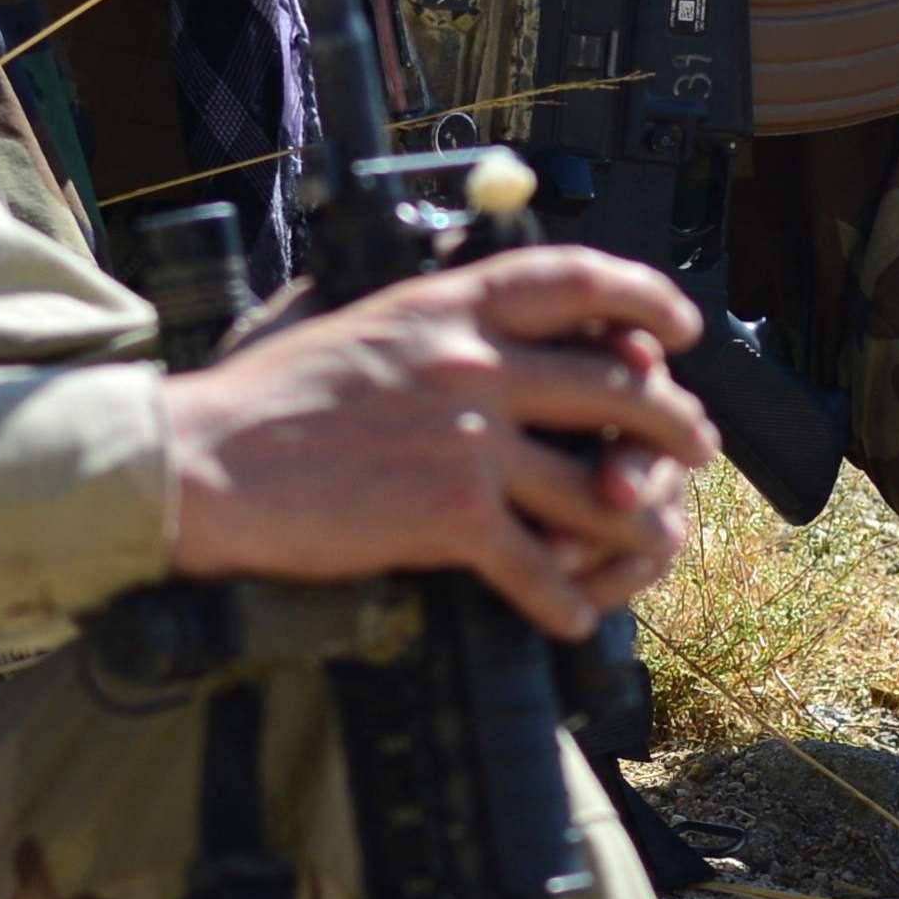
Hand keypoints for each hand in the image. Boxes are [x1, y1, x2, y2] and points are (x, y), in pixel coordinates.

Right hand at [159, 248, 712, 636]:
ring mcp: (467, 440)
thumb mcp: (357, 315)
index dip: (649, 298)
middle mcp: (473, 363)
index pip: (579, 279)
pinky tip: (570, 618)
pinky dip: (561, 599)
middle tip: (695, 447)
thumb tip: (481, 307)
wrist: (203, 460)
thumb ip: (431, 312)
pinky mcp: (448, 516)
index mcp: (451, 304)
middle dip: (674, 422)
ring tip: (656, 536)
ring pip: (596, 485)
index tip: (682, 330)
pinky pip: (535, 565)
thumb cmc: (267, 393)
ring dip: (639, 520)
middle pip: (617, 386)